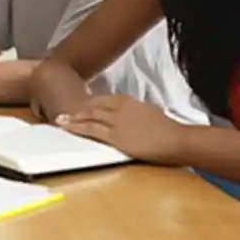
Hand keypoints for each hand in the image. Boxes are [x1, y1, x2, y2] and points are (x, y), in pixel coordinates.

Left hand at [58, 95, 187, 163]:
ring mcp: (117, 121)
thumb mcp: (153, 113)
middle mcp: (121, 108)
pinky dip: (77, 128)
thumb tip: (139, 114)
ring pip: (89, 117)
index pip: (105, 100)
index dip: (92, 104)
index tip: (84, 107)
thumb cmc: (171, 130)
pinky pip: (91, 130)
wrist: (177, 140)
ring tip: (62, 121)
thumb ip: (141, 112)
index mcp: (131, 101)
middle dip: (79, 110)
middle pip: (94, 106)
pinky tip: (68, 129)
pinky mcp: (115, 136)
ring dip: (74, 119)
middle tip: (66, 114)